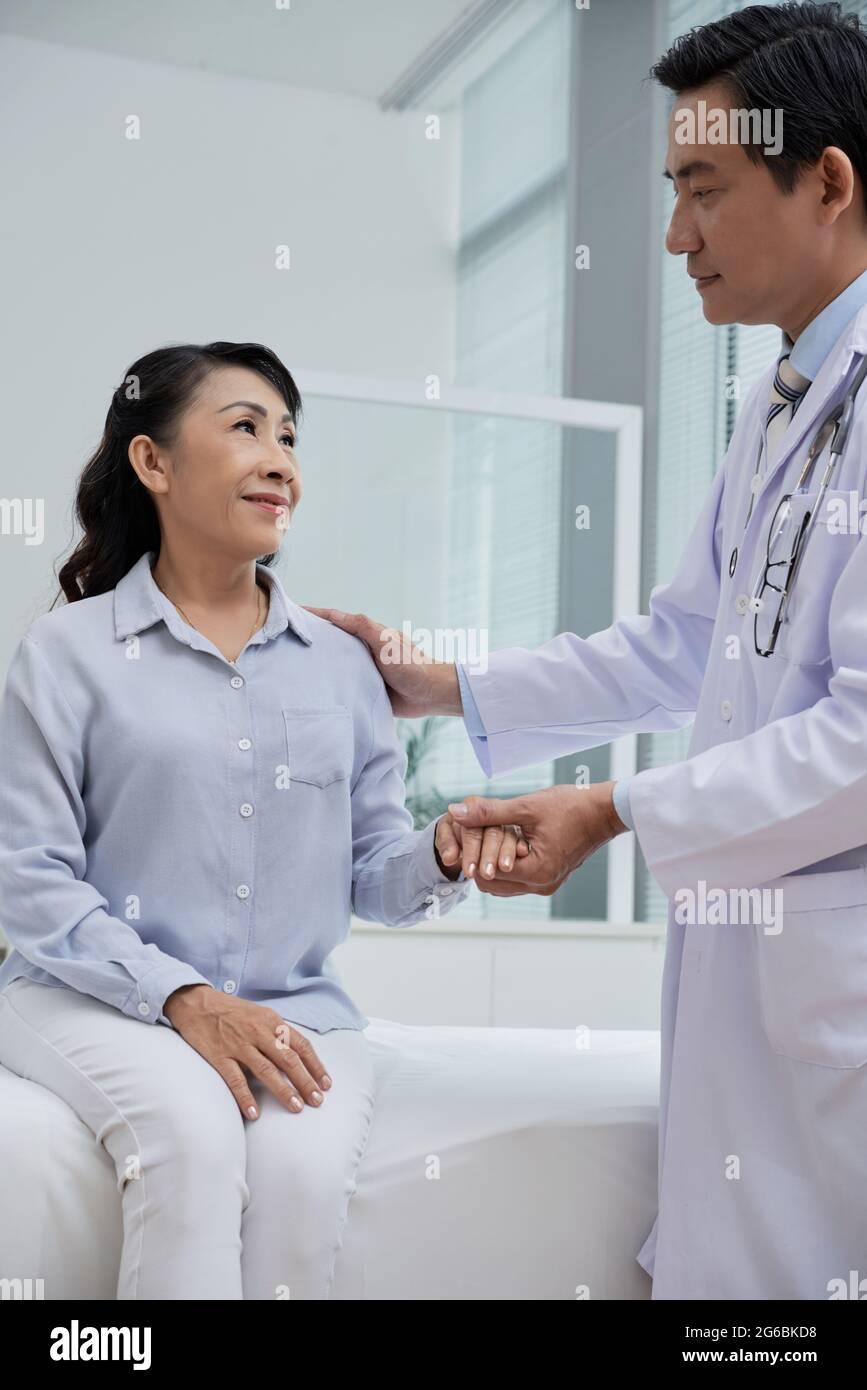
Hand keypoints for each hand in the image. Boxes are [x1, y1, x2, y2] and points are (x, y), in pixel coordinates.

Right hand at [163, 984, 331, 1119]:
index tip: (326, 1083)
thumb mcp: (259, 1014)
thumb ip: (277, 1032)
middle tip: (317, 1101)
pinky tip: (254, 1113)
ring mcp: (239, 1044)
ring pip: (266, 1071)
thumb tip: (298, 1054)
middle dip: (305, 1082)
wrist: (196, 1003)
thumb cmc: (231, 1011)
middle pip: (288, 1060)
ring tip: (296, 1108)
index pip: (301, 1045)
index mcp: (271, 1021)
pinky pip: (235, 1080)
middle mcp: (258, 1032)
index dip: (315, 1065)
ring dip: (283, 1091)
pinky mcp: (219, 1056)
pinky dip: (246, 1098)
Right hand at [300, 607, 461, 717]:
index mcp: (365, 635)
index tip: (290, 612)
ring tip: (290, 666)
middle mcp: (361, 651)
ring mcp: (361, 671)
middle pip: (331, 642)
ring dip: (317, 665)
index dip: (314, 615)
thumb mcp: (386, 642)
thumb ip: (362, 627)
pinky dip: (329, 686)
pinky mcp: (363, 691)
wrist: (430, 695)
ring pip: (334, 665)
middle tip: (282, 641)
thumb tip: (334, 615)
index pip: (335, 621)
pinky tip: (312, 691)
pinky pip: (342, 686)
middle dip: (310, 640)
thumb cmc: (411, 665)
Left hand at [446, 782, 627, 895]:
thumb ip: (488, 813)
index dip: (472, 854)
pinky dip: (507, 864)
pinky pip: (518, 878)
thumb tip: (455, 812)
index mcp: (536, 872)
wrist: (605, 811)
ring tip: (489, 836)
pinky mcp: (551, 877)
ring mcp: (547, 884)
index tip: (467, 831)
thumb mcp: (525, 807)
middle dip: (479, 861)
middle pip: (492, 884)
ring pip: (504, 884)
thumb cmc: (571, 806)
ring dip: (492, 863)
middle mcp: (542, 885)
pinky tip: (506, 841)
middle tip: (474, 834)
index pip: (486, 875)